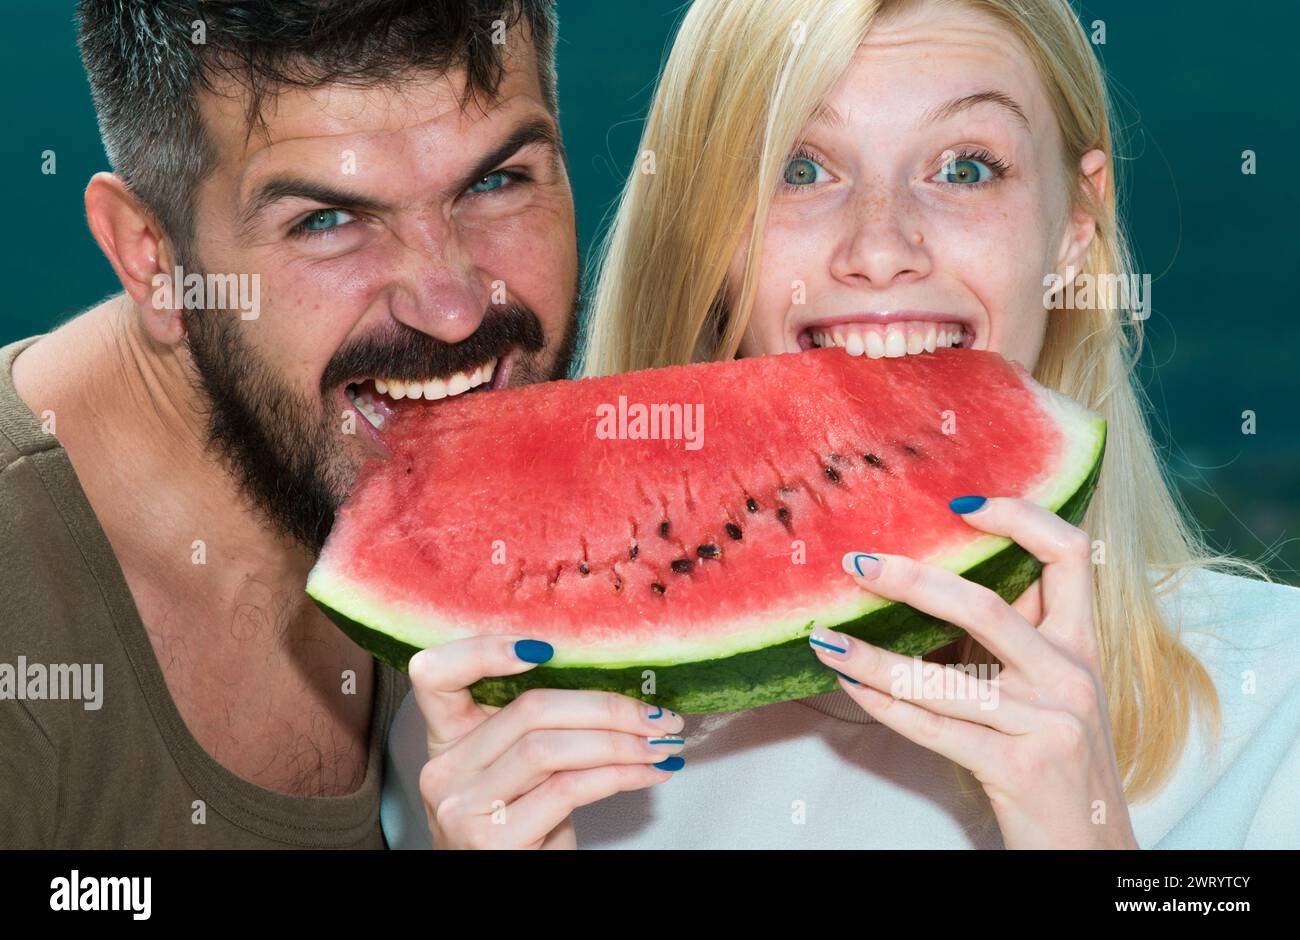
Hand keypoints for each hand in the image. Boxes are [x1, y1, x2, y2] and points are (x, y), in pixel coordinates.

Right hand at [407, 638, 685, 848]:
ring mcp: (462, 806)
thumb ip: (541, 729)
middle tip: (656, 714)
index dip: (483, 649)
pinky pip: (567, 788)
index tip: (548, 647)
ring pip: (549, 747)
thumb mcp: (523, 773)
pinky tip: (649, 771)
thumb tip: (618, 685)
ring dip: (620, 740)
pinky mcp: (491, 839)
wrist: (513, 886)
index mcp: (447, 738)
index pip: (434, 674)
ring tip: (660, 742)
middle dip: (605, 706)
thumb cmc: (527, 831)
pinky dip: (620, 774)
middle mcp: (443, 770)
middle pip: (527, 709)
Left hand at [816, 496, 1136, 848]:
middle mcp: (1071, 675)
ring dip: (871, 655)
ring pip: (942, 678)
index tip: (959, 500)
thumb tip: (941, 575)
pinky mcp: (1019, 768)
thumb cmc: (1059, 758)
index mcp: (1083, 644)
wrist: (1092, 851)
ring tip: (823, 636)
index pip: (1070, 553)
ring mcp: (1048, 723)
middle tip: (856, 563)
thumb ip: (1019, 633)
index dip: (1020, 515)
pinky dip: (882, 703)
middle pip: (987, 606)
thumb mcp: (1056, 687)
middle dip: (914, 580)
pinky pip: (933, 727)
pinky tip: (846, 683)